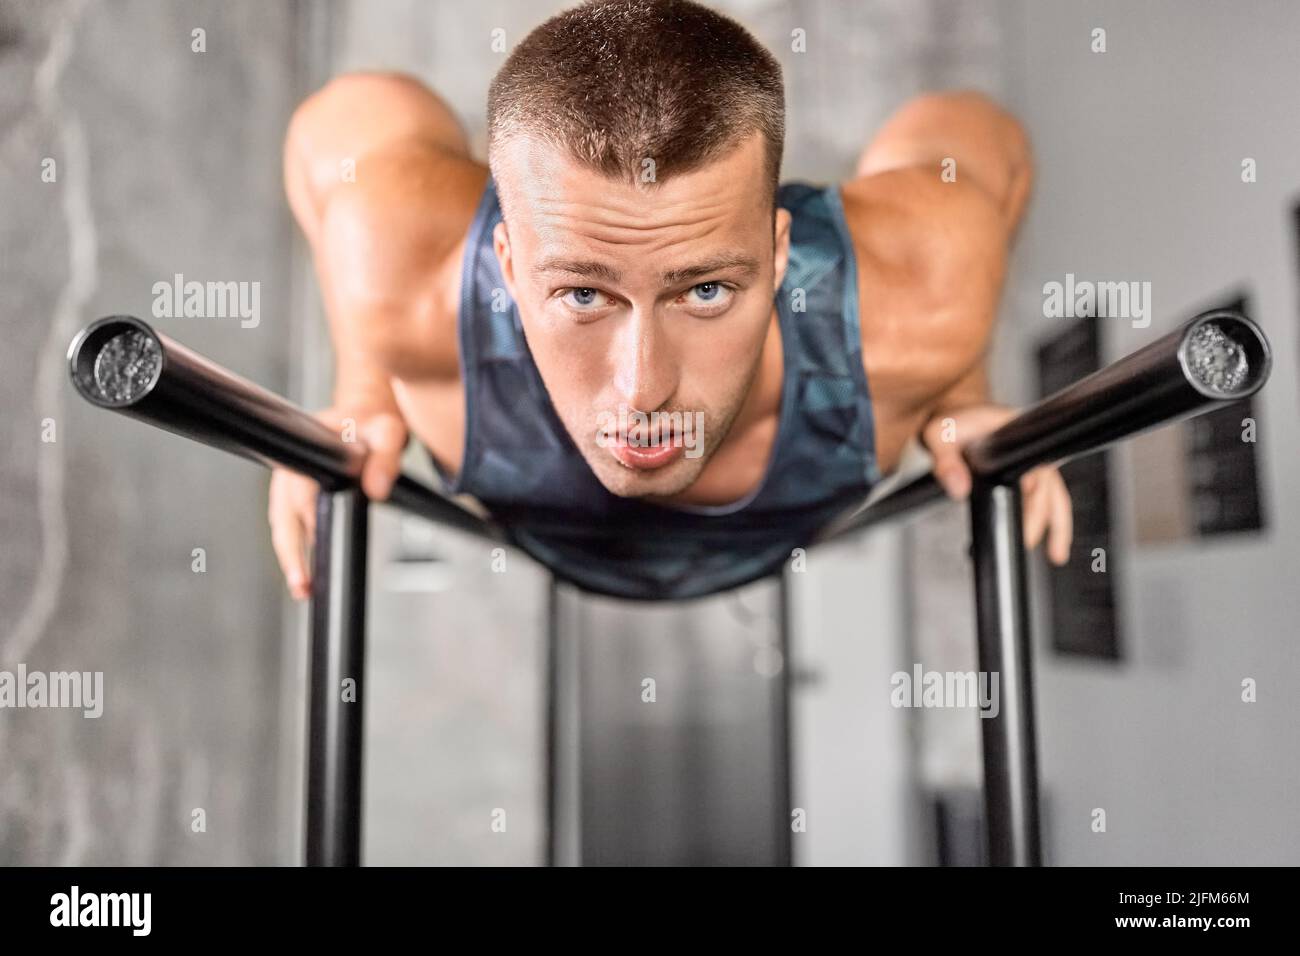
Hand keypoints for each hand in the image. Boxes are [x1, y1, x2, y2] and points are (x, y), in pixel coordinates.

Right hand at [267, 406, 407, 599]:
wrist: (365, 419)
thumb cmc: (372, 423)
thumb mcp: (388, 432)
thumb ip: (386, 456)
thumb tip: (376, 489)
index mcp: (305, 453)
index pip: (300, 492)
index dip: (306, 521)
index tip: (317, 543)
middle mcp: (291, 472)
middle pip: (283, 519)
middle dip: (291, 554)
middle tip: (303, 584)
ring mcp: (291, 487)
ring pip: (285, 528)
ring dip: (292, 558)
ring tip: (304, 588)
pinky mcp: (298, 500)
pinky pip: (294, 528)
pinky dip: (299, 550)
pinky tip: (309, 573)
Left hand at [921, 403, 1073, 565]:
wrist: (948, 421)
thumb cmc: (948, 423)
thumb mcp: (938, 436)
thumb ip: (945, 462)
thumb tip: (959, 489)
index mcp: (1017, 434)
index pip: (1039, 470)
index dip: (1037, 499)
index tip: (1030, 522)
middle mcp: (1028, 449)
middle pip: (1049, 489)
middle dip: (1040, 520)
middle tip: (1026, 543)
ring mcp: (1027, 463)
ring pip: (1053, 497)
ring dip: (1057, 525)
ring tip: (1056, 554)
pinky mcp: (1022, 475)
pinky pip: (1038, 500)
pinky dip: (1041, 521)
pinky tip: (1041, 543)